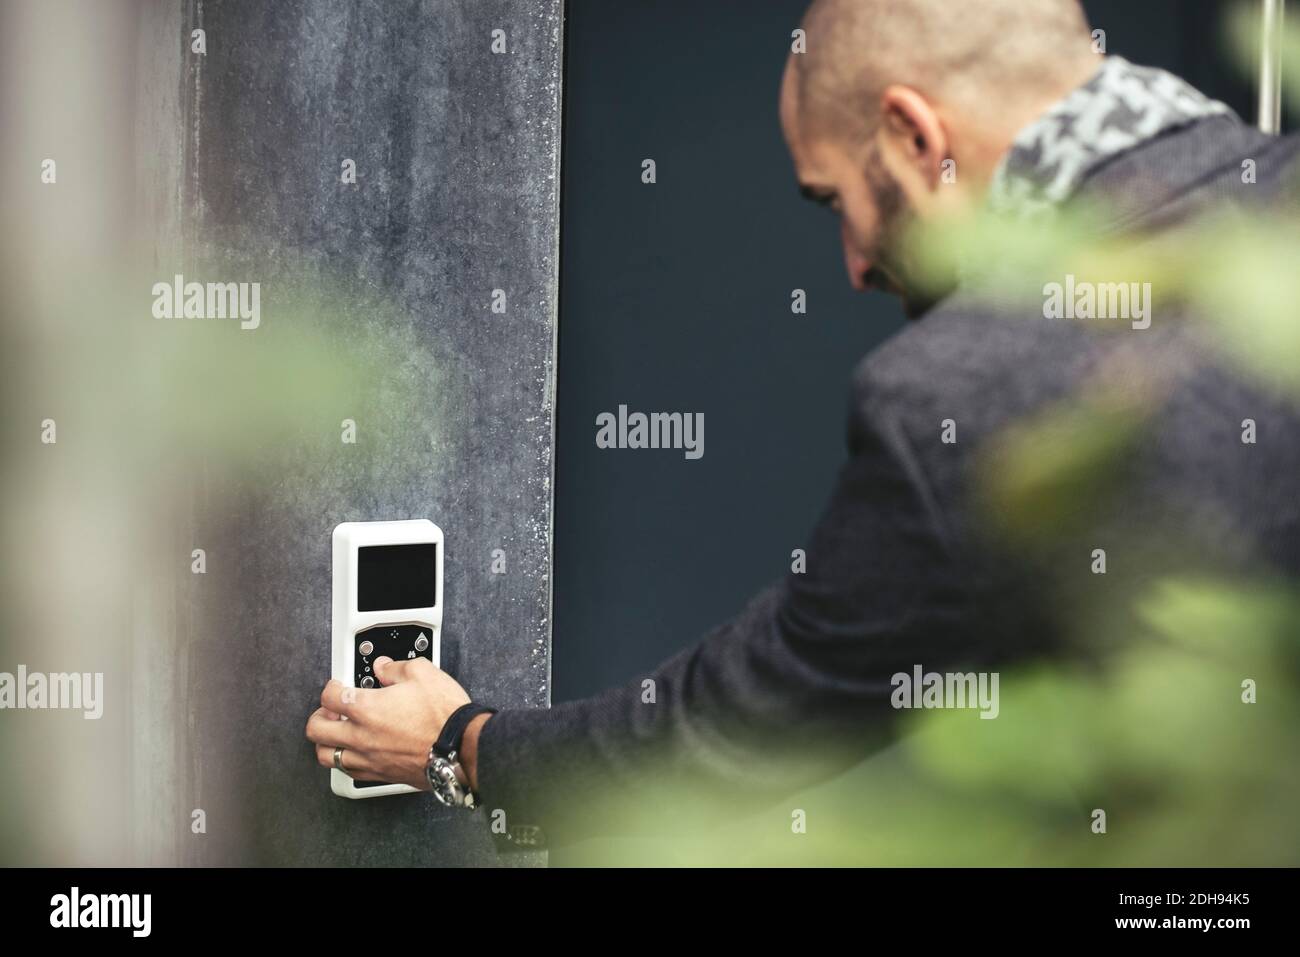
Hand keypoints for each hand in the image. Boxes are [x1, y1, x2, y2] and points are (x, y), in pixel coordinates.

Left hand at [305, 656, 472, 791]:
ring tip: (336, 733)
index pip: (329, 696)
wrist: (462, 747)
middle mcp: (362, 736)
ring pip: (327, 756)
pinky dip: (345, 761)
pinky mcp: (381, 775)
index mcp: (367, 708)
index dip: (330, 687)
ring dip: (326, 742)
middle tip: (329, 710)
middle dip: (319, 716)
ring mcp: (369, 759)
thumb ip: (396, 668)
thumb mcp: (423, 674)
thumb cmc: (445, 715)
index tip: (337, 685)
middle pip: (317, 729)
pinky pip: (348, 772)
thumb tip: (384, 667)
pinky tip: (354, 753)